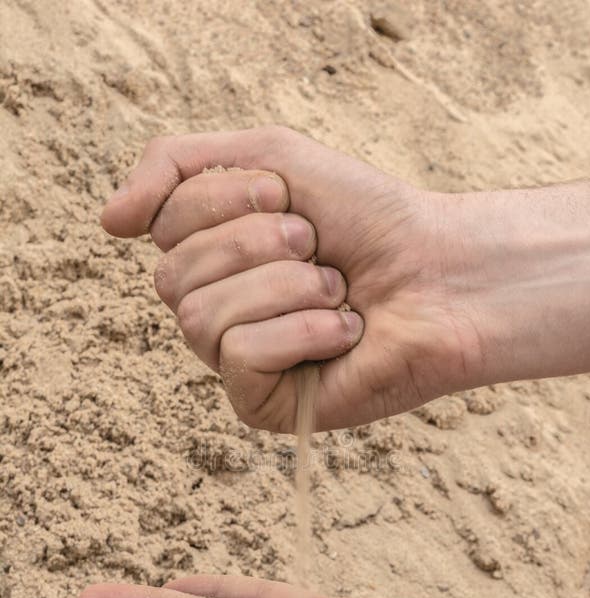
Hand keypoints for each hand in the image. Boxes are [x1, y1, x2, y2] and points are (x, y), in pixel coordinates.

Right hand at [101, 126, 480, 431]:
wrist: (441, 276)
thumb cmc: (366, 219)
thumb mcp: (271, 158)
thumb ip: (177, 166)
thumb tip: (105, 222)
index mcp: (209, 255)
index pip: (161, 224)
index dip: (228, 200)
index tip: (290, 199)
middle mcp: (212, 309)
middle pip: (174, 277)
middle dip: (259, 246)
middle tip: (318, 250)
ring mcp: (234, 362)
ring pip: (201, 317)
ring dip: (286, 288)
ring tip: (335, 293)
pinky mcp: (261, 404)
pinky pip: (238, 356)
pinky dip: (301, 332)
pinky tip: (343, 334)